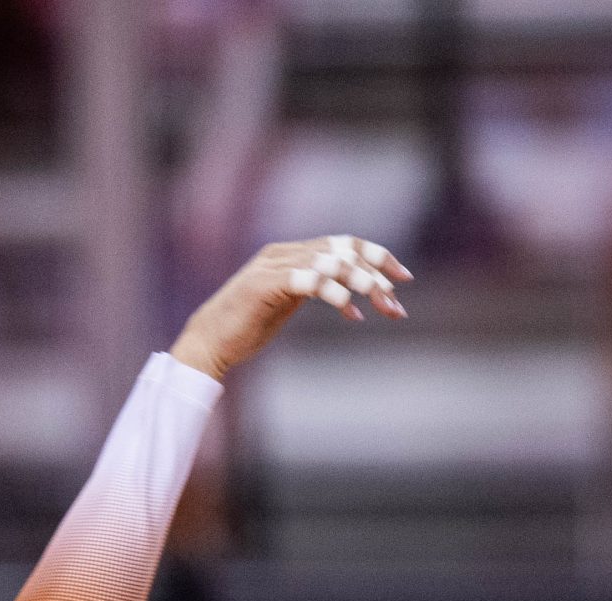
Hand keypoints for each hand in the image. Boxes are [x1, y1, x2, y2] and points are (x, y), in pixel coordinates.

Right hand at [168, 236, 410, 381]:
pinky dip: (333, 292)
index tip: (403, 278)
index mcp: (292, 254)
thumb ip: (313, 288)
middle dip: (376, 275)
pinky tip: (351, 311)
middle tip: (397, 303)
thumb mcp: (287, 303)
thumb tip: (345, 291)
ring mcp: (273, 266)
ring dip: (362, 283)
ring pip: (330, 263)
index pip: (344, 244)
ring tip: (382, 303)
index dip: (377, 255)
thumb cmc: (246, 328)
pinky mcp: (264, 285)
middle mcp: (284, 252)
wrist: (208, 344)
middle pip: (343, 251)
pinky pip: (308, 280)